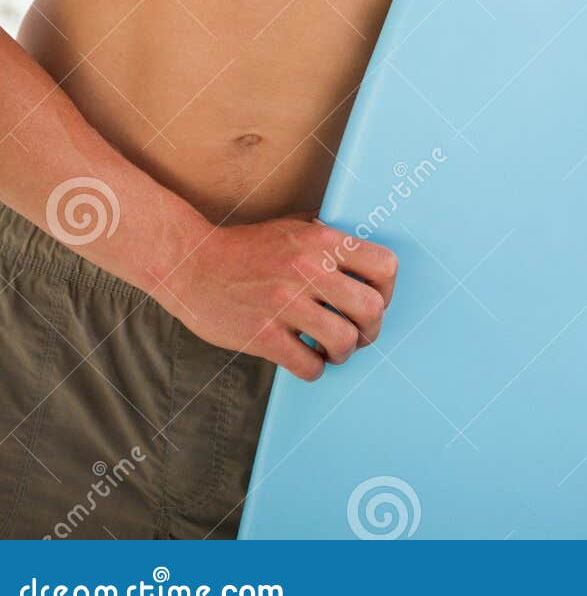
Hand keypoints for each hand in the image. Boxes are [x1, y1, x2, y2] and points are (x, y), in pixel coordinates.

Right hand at [166, 214, 398, 381]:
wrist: (191, 264)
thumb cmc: (246, 248)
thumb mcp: (293, 227)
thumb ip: (328, 239)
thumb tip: (365, 258)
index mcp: (321, 240)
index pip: (385, 266)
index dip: (387, 291)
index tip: (374, 301)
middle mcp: (307, 269)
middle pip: (372, 309)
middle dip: (370, 328)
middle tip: (357, 334)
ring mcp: (284, 303)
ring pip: (345, 341)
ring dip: (343, 353)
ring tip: (329, 349)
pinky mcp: (263, 335)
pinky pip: (309, 365)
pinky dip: (314, 368)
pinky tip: (304, 357)